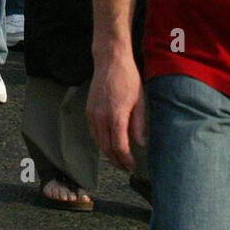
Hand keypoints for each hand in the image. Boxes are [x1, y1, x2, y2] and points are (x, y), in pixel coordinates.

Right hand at [86, 54, 146, 171]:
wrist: (110, 61)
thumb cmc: (128, 79)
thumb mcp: (140, 102)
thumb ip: (139, 125)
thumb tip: (140, 144)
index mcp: (116, 116)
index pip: (119, 147)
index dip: (126, 160)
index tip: (133, 166)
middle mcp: (101, 117)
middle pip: (106, 148)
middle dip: (116, 161)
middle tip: (126, 168)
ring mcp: (92, 113)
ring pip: (97, 141)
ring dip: (107, 153)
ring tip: (118, 159)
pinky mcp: (88, 109)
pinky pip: (93, 131)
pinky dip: (100, 141)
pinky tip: (108, 144)